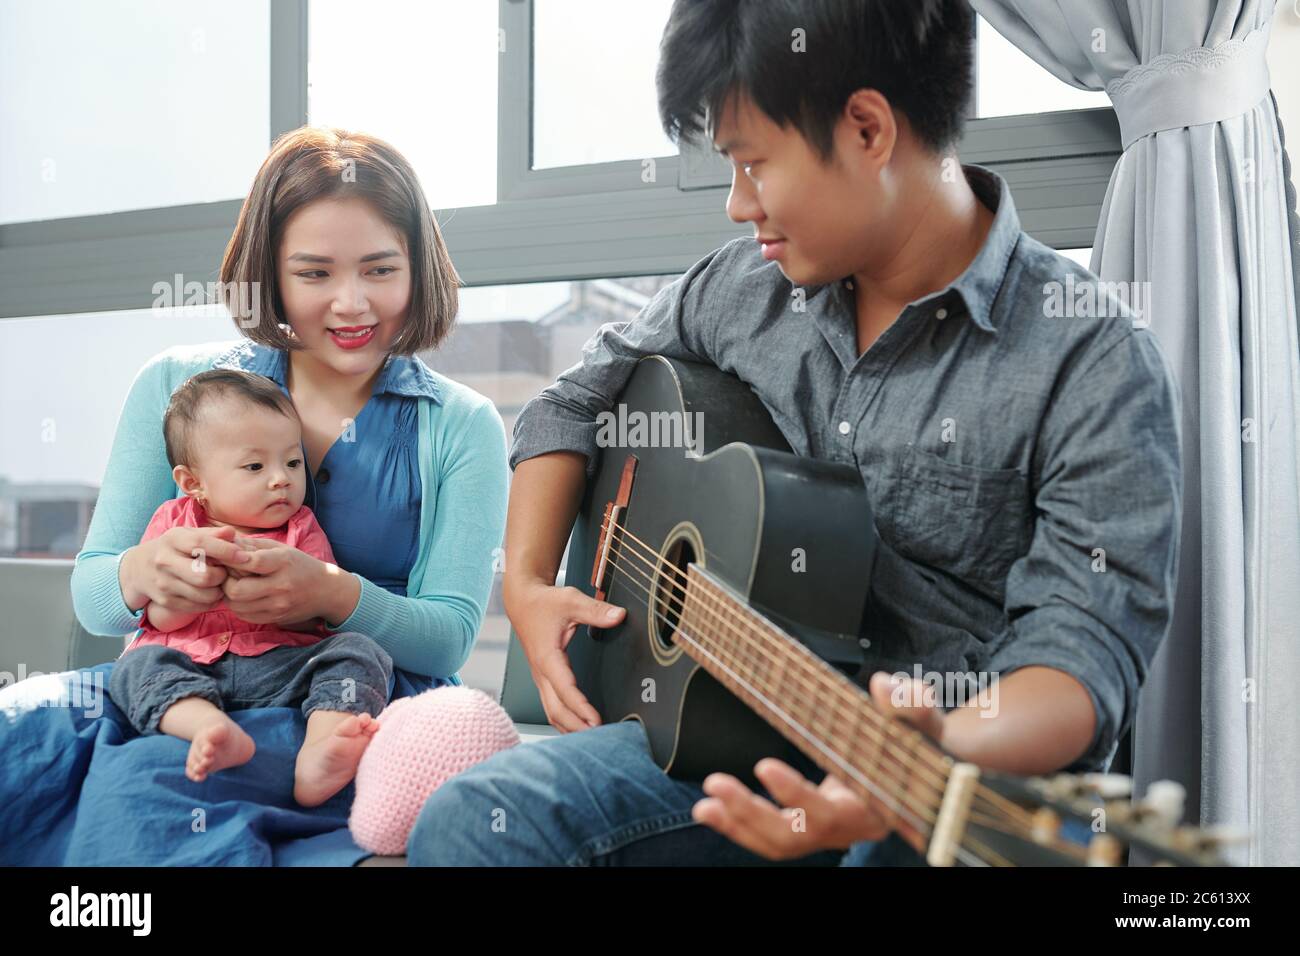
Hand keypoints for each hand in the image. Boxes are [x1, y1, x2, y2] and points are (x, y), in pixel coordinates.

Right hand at [120, 524, 253, 614]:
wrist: (138, 569)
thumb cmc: (174, 548)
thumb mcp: (188, 535)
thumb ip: (211, 534)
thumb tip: (232, 532)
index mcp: (173, 539)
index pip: (201, 544)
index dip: (225, 551)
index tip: (244, 556)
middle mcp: (165, 561)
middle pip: (204, 576)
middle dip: (222, 576)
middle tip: (226, 572)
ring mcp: (163, 583)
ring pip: (204, 595)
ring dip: (219, 591)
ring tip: (219, 583)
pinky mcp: (165, 601)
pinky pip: (198, 607)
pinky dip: (210, 602)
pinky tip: (209, 592)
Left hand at [219, 536, 333, 625]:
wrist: (326, 591)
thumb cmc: (300, 565)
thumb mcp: (281, 549)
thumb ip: (252, 545)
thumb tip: (223, 541)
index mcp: (284, 562)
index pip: (252, 562)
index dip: (232, 559)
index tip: (224, 556)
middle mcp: (281, 586)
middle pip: (237, 590)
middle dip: (226, 581)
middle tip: (228, 575)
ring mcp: (278, 605)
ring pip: (236, 606)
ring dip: (228, 595)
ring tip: (234, 585)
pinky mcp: (275, 619)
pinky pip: (244, 616)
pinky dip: (238, 607)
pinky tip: (243, 597)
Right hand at [503, 578, 624, 732]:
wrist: (522, 601)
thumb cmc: (544, 603)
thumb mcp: (571, 600)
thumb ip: (596, 610)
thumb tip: (619, 616)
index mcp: (547, 658)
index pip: (565, 690)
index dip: (581, 708)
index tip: (597, 721)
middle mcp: (541, 673)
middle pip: (556, 710)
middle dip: (576, 726)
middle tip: (600, 737)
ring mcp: (541, 678)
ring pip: (552, 712)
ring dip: (570, 727)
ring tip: (593, 737)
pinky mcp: (543, 679)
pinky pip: (552, 706)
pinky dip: (565, 720)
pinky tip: (579, 727)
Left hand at [691, 671, 949, 859]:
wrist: (930, 776)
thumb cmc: (921, 746)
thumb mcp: (924, 721)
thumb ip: (911, 706)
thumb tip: (885, 687)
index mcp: (874, 805)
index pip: (833, 812)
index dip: (798, 796)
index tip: (765, 767)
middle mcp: (849, 827)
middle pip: (796, 835)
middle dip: (752, 813)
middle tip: (716, 785)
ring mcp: (829, 831)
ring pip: (780, 843)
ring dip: (738, 825)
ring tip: (705, 804)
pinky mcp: (813, 827)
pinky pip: (774, 838)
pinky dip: (740, 826)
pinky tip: (712, 810)